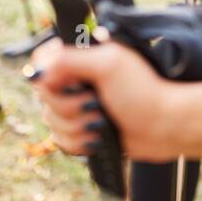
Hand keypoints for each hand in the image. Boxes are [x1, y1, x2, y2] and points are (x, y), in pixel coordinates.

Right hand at [31, 42, 176, 161]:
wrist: (164, 127)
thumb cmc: (143, 93)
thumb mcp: (109, 65)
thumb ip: (69, 60)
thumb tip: (37, 72)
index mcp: (82, 58)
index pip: (41, 61)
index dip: (48, 76)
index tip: (71, 83)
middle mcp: (76, 81)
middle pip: (44, 96)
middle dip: (70, 107)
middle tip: (96, 103)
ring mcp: (77, 106)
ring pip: (51, 122)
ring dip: (78, 126)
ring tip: (103, 121)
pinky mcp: (81, 130)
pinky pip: (61, 141)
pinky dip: (80, 142)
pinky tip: (99, 136)